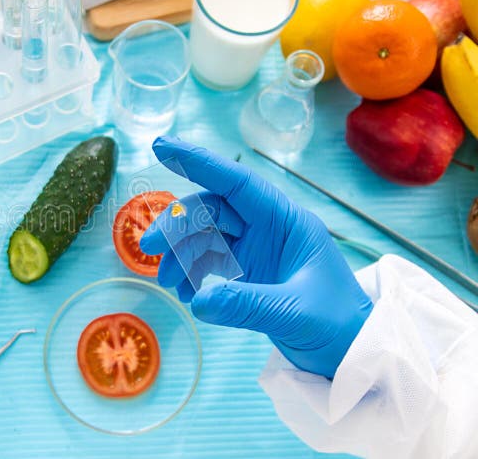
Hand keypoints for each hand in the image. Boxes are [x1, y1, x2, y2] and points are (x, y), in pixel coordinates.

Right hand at [140, 137, 372, 378]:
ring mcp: (255, 249)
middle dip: (178, 225)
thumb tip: (198, 301)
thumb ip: (248, 305)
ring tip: (168, 282)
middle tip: (149, 248)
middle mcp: (268, 228)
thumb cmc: (337, 325)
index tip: (163, 146)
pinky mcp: (246, 271)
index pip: (238, 183)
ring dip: (180, 254)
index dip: (200, 162)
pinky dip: (190, 273)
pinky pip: (207, 261)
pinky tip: (185, 293)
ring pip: (204, 235)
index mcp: (288, 222)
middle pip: (212, 211)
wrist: (350, 354)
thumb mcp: (295, 313)